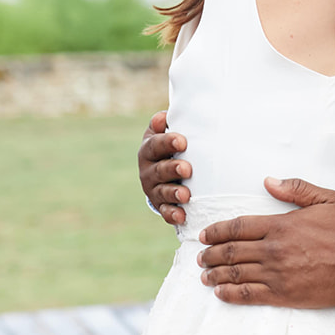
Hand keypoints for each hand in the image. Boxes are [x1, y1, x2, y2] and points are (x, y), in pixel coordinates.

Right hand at [139, 111, 189, 225]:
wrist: (166, 171)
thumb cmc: (171, 147)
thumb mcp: (164, 133)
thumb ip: (163, 125)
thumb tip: (162, 117)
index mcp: (149, 149)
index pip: (155, 145)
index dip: (167, 142)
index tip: (182, 142)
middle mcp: (148, 170)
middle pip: (159, 170)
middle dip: (172, 169)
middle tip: (187, 169)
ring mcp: (154, 189)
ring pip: (162, 192)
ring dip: (174, 193)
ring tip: (185, 195)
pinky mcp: (161, 205)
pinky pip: (166, 212)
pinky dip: (173, 214)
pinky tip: (182, 216)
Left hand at [197, 177, 334, 307]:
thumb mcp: (326, 199)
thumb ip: (296, 188)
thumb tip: (268, 181)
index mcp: (279, 225)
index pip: (237, 227)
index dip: (215, 231)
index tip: (204, 235)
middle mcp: (272, 249)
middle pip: (230, 251)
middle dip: (210, 254)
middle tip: (200, 257)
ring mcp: (276, 273)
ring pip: (235, 274)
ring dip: (215, 274)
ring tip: (204, 275)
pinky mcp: (282, 294)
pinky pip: (248, 295)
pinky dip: (230, 294)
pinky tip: (220, 293)